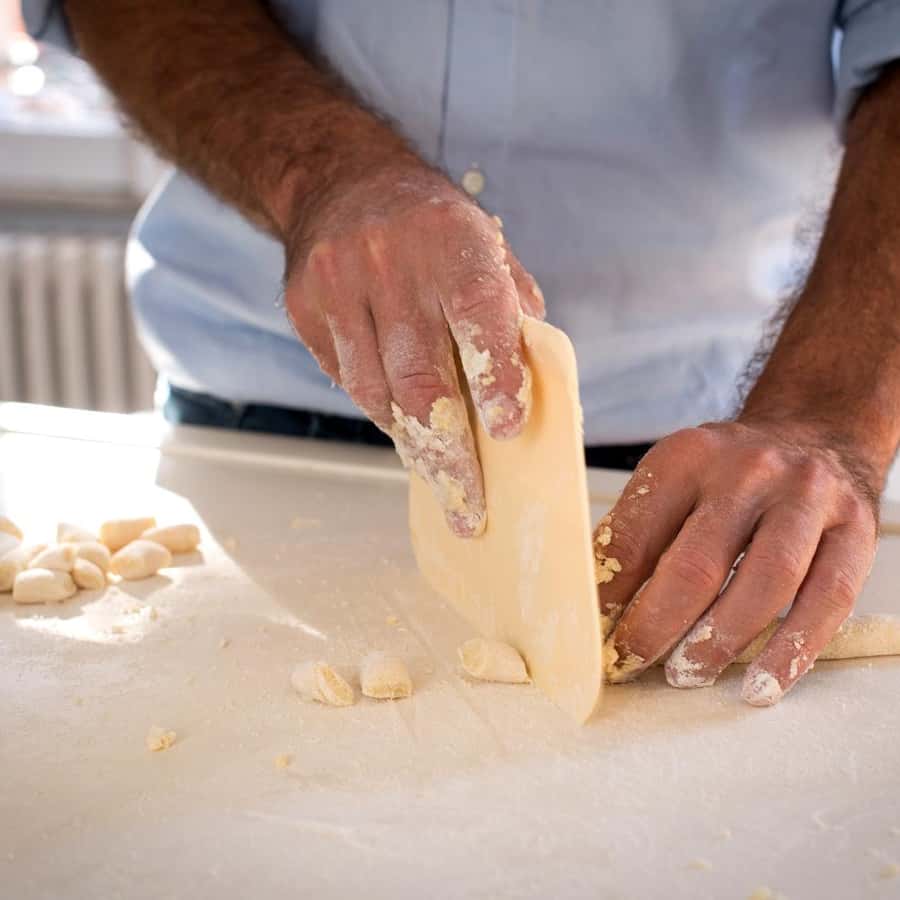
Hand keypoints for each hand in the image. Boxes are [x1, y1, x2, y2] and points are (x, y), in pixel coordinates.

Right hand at [283, 160, 543, 536]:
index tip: (507, 430)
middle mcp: (391, 263)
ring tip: (441, 479)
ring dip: (412, 444)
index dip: (495, 377)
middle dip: (448, 452)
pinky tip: (404, 428)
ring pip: (376, 392)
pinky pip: (346, 381)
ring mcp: (339, 286)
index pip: (477, 317)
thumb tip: (532, 384)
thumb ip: (511, 308)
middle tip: (469, 507)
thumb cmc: (432, 226)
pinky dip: (381, 412)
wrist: (341, 180)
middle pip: (419, 377)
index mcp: (452, 242)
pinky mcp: (306, 308)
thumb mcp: (486, 244)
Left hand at [597, 419, 878, 704]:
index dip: (609, 595)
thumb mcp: (675, 482)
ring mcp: (808, 497)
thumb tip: (599, 607)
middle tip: (631, 662)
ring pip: (764, 584)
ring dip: (719, 643)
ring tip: (686, 674)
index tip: (595, 635)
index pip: (636, 535)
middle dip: (655, 626)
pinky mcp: (855, 529)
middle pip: (696, 565)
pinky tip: (764, 684)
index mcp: (688, 456)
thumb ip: (638, 534)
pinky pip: (827, 601)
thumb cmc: (729, 475)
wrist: (814, 434)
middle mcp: (749, 470)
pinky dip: (792, 651)